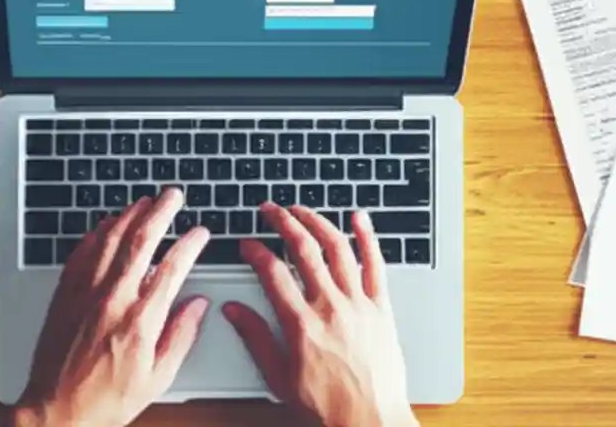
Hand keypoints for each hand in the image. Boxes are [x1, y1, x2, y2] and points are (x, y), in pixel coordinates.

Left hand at [13, 187, 210, 426]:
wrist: (55, 412)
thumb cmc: (105, 401)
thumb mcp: (157, 379)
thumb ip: (180, 337)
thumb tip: (198, 306)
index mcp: (140, 321)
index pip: (172, 268)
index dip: (190, 244)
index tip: (201, 233)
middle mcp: (111, 300)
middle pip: (140, 241)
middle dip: (160, 211)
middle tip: (173, 195)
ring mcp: (84, 294)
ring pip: (109, 239)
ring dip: (129, 214)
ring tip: (144, 201)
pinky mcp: (64, 295)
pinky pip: (82, 253)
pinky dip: (96, 233)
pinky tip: (106, 225)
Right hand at [224, 206, 417, 426]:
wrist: (371, 420)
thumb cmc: (327, 405)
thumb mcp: (279, 377)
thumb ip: (255, 338)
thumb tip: (233, 311)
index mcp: (302, 324)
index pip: (272, 272)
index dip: (255, 251)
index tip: (247, 244)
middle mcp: (331, 307)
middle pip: (304, 249)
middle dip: (282, 222)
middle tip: (269, 209)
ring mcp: (359, 304)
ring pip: (338, 248)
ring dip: (317, 222)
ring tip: (301, 209)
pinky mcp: (382, 307)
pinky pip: (376, 264)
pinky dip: (368, 237)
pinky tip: (359, 218)